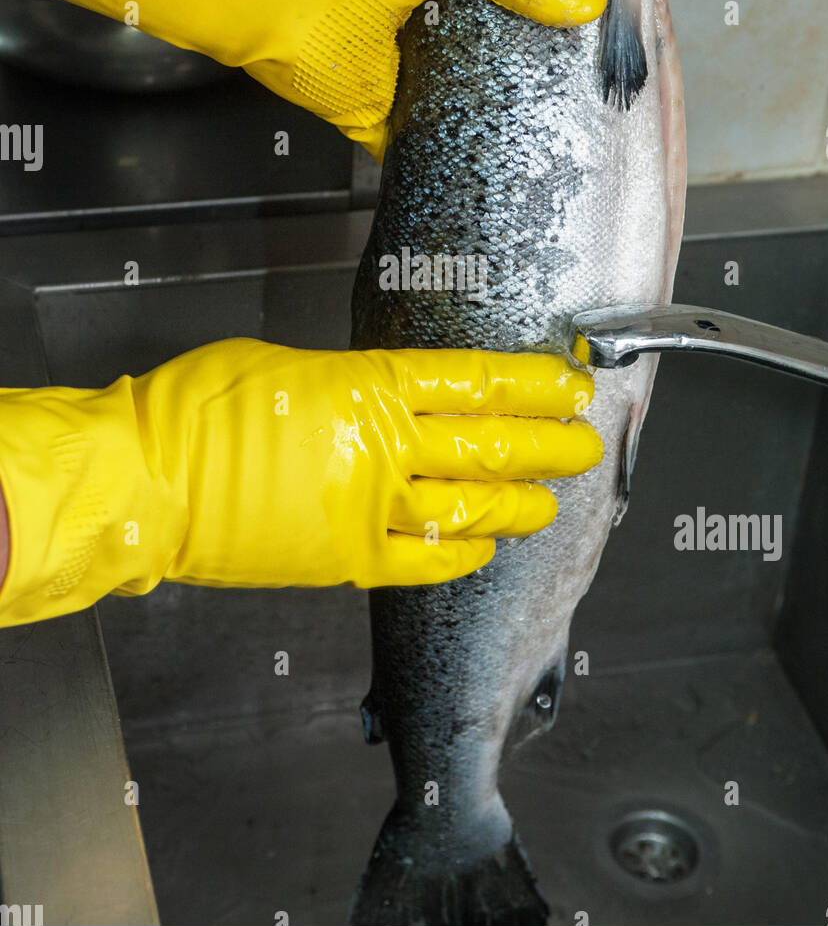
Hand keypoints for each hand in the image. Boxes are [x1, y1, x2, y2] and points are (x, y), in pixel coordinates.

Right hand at [0, 340, 600, 625]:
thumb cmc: (194, 410)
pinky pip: (420, 562)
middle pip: (488, 444)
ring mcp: (367, 508)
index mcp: (366, 386)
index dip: (530, 385)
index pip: (473, 383)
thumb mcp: (279, 363)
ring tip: (552, 502)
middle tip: (585, 445)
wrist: (144, 480)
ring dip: (517, 504)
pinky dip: (459, 557)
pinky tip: (485, 552)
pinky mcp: (343, 558)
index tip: (568, 384)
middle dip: (547, 445)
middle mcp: (382, 447)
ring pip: (467, 507)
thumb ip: (342, 382)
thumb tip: (369, 393)